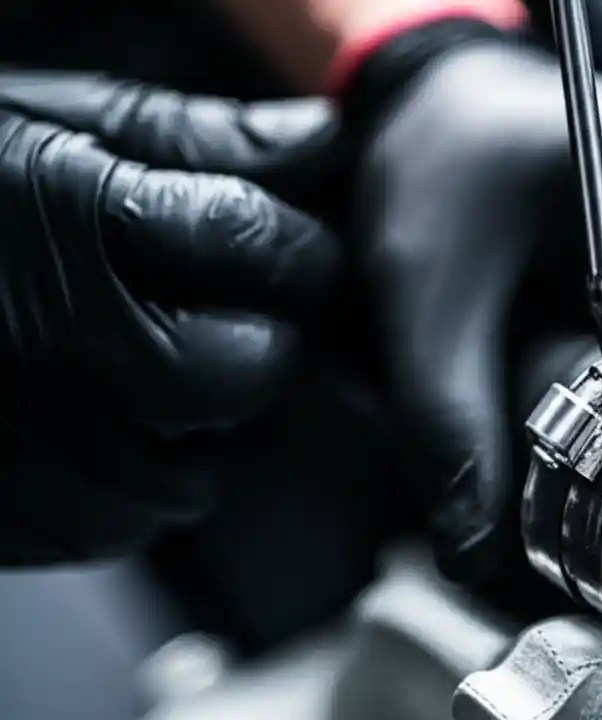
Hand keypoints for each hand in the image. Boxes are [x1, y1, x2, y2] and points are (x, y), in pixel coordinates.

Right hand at [0, 71, 344, 562]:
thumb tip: (317, 139)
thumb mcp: (43, 126)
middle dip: (254, 336)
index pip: (267, 248)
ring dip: (193, 421)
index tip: (281, 241)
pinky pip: (129, 523)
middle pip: (255, 367)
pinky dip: (131, 479)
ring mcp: (45, 453)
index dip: (293, 244)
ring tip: (125, 363)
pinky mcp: (19, 522)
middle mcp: (74, 353)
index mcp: (86, 231)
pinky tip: (84, 419)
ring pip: (203, 468)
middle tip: (199, 307)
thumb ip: (186, 138)